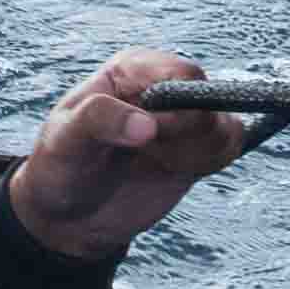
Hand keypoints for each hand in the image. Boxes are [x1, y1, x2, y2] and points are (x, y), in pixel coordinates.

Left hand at [6, 49, 255, 262]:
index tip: (151, 137)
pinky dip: (211, 161)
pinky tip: (177, 171)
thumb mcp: (65, 141)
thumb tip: (148, 125)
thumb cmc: (60, 168)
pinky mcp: (198, 146)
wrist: (72, 218)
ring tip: (158, 163)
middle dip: (186, 133)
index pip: (180, 73)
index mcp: (131, 70)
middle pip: (208, 98)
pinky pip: (229, 144)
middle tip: (151, 154)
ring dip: (197, 152)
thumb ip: (100, 121)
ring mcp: (183, 118)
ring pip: (224, 124)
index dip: (177, 106)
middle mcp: (162, 87)